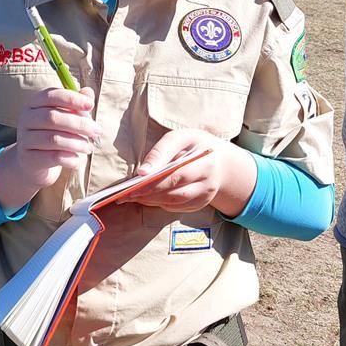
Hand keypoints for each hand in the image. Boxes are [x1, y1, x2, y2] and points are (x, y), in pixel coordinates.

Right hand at [0, 88, 97, 210]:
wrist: (34, 162)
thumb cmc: (54, 133)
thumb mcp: (65, 117)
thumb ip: (76, 105)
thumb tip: (88, 92)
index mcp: (35, 103)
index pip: (51, 95)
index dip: (72, 99)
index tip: (90, 105)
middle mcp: (26, 118)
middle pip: (53, 117)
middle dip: (79, 124)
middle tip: (96, 131)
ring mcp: (25, 139)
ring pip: (53, 139)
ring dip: (77, 143)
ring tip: (89, 147)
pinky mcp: (28, 158)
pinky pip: (52, 157)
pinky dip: (69, 158)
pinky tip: (78, 159)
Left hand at [129, 128, 255, 217]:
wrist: (221, 162)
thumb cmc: (195, 145)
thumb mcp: (181, 138)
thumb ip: (162, 151)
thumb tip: (143, 171)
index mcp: (203, 159)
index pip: (176, 173)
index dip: (154, 181)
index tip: (134, 183)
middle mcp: (207, 180)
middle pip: (174, 191)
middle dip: (147, 193)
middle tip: (124, 194)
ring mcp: (205, 195)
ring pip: (174, 202)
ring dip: (151, 200)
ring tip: (130, 196)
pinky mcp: (200, 204)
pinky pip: (177, 207)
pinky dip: (159, 203)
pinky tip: (145, 198)